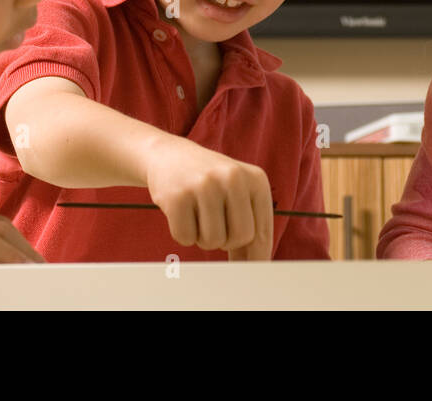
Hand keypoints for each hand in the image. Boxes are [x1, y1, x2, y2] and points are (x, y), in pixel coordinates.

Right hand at [144, 136, 273, 260]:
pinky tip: (182, 210)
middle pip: (240, 238)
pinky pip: (185, 238)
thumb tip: (256, 267)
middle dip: (226, 241)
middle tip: (216, 224)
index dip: (256, 258)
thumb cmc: (209, 182)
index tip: (253, 277)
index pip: (262, 232)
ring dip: (203, 236)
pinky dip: (183, 233)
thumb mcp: (237, 194)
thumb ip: (250, 226)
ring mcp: (205, 185)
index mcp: (255, 179)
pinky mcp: (178, 196)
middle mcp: (233, 178)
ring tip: (198, 213)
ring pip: (212, 241)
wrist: (169, 155)